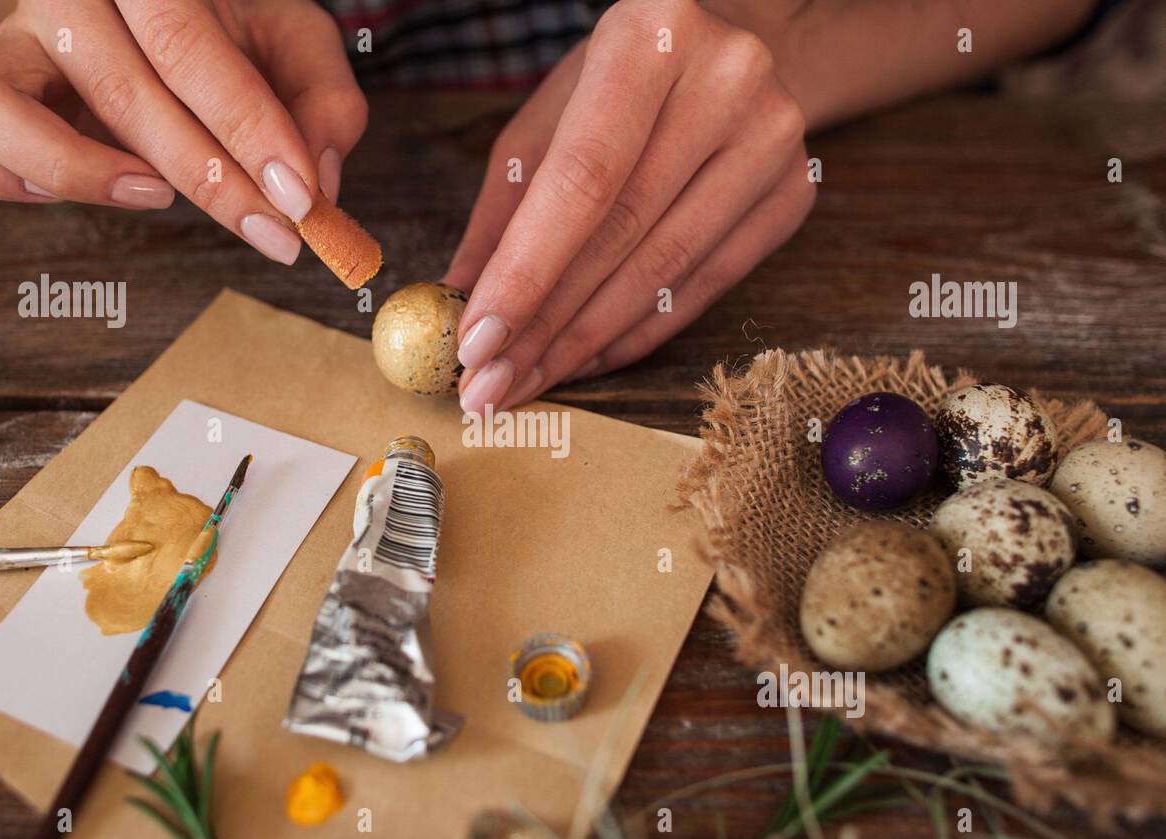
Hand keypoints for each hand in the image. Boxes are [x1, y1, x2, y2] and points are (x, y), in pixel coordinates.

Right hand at [0, 0, 366, 263]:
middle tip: (270, 229)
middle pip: (120, 90)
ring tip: (154, 195)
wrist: (155, 6)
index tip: (298, 196)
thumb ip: (321, 99)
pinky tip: (90, 191)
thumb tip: (320, 178)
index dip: (247, 129)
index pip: (188, 45)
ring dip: (80, 172)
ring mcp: (17, 42)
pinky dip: (12, 180)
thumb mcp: (291, 42)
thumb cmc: (226, 28)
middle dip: (207, 178)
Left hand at [444, 0, 814, 412]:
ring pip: (664, 272)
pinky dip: (636, 334)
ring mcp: (773, 139)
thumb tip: (461, 300)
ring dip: (584, 343)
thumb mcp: (550, 118)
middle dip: (544, 325)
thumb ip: (504, 208)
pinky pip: (705, 287)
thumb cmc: (620, 85)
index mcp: (652, 36)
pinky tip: (586, 361)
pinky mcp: (794, 193)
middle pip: (622, 235)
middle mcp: (726, 81)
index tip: (476, 343)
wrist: (734, 52)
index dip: (527, 271)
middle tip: (488, 386)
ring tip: (526, 382)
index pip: (584, 179)